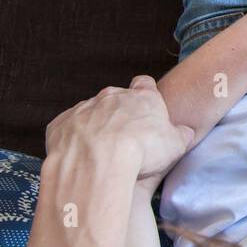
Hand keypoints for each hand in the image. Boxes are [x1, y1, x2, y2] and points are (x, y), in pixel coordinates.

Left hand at [45, 76, 193, 189]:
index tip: (146, 110)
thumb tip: (185, 132)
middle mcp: (111, 96)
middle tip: (123, 140)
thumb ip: (181, 134)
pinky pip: (66, 128)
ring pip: (89, 113)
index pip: (145, 84)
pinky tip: (79, 157)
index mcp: (141, 97)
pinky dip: (72, 140)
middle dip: (118, 115)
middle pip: (115, 99)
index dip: (146, 95)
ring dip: (94, 128)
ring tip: (99, 154)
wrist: (98, 162)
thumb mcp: (175, 145)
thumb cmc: (142, 151)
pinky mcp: (60, 124)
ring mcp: (83, 108)